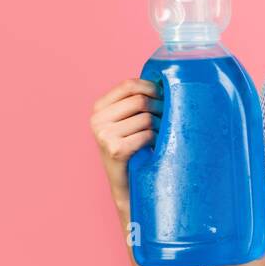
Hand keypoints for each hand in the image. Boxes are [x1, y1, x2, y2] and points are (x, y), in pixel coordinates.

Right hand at [90, 78, 160, 207]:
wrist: (128, 185)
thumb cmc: (135, 149)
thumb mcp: (130, 121)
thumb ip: (138, 101)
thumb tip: (165, 80)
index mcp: (99, 108)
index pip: (129, 84)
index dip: (151, 87)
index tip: (164, 96)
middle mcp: (97, 119)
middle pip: (140, 100)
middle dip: (160, 108)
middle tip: (167, 119)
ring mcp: (103, 135)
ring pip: (147, 118)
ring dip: (161, 126)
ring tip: (161, 135)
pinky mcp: (115, 149)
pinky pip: (146, 134)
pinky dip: (156, 140)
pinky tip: (154, 147)